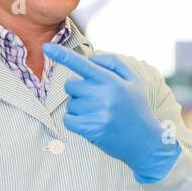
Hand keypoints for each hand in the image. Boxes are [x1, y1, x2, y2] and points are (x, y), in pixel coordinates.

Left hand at [42, 44, 181, 183]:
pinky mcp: (90, 130)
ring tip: (100, 115)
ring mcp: (96, 113)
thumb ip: (112, 63)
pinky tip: (91, 124)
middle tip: (97, 100)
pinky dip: (75, 122)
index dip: (62, 55)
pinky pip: (68, 120)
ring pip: (70, 104)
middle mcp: (103, 95)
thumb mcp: (133, 81)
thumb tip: (89, 57)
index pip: (82, 64)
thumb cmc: (137, 108)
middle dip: (78, 91)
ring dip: (80, 108)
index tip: (45, 48)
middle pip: (71, 85)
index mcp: (112, 80)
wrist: (146, 143)